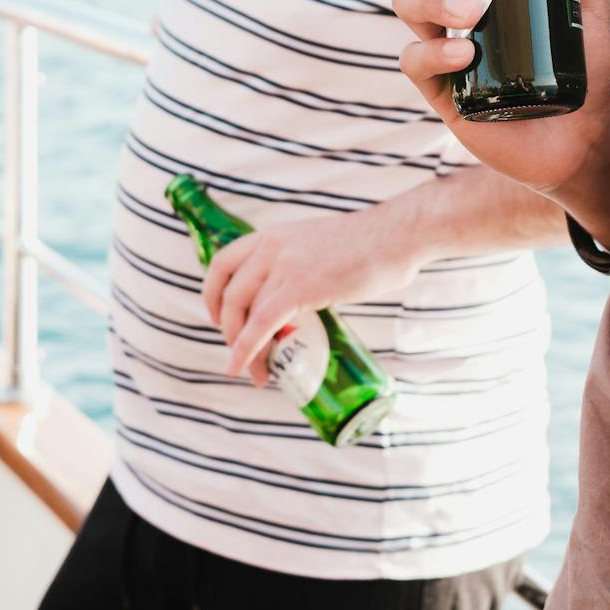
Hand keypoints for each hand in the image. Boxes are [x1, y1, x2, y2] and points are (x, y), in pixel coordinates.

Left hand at [201, 207, 429, 385]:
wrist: (396, 236)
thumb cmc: (370, 244)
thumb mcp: (319, 245)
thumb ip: (302, 264)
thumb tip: (304, 296)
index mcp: (274, 236)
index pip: (223, 262)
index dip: (212, 294)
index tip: (218, 316)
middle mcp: (271, 247)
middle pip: (229, 294)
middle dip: (229, 330)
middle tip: (242, 353)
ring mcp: (283, 266)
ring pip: (244, 313)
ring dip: (242, 349)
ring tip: (256, 373)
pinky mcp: (299, 287)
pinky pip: (262, 323)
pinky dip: (248, 349)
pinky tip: (246, 368)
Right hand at [392, 0, 609, 197]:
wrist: (581, 137)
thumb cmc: (579, 66)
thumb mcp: (591, 8)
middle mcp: (449, 5)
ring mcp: (440, 46)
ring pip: (406, 5)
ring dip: (432, 1)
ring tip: (471, 13)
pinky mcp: (440, 89)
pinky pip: (414, 61)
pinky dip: (433, 53)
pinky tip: (463, 55)